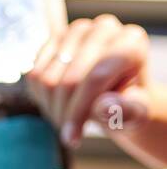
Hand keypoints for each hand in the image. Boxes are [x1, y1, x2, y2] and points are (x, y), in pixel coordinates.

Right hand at [26, 14, 151, 148]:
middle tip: (68, 131)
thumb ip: (126, 111)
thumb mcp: (135, 114)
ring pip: (46, 78)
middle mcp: (104, 29)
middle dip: (64, 113)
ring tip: (65, 117)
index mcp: (131, 43)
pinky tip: (56, 102)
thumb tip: (103, 106)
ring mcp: (76, 31)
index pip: (95, 77)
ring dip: (50, 107)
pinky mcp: (54, 39)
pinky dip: (40, 96)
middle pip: (68, 79)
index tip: (71, 139)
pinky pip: (33, 74)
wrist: (115, 93)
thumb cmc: (127, 104)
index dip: (78, 111)